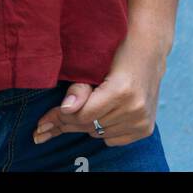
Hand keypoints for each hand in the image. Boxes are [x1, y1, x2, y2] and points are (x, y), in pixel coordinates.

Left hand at [32, 26, 167, 147]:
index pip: (83, 115)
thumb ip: (80, 87)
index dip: (60, 117)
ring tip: (78, 113)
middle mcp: (135, 109)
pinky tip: (100, 116)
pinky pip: (113, 140)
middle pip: (90, 126)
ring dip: (86, 125)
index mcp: (122, 91)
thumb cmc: (116, 52)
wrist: (148, 53)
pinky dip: (103, 130)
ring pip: (99, 134)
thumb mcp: (95, 63)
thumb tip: (65, 109)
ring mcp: (142, 121)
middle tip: (46, 126)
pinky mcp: (145, 129)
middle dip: (67, 124)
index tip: (44, 120)